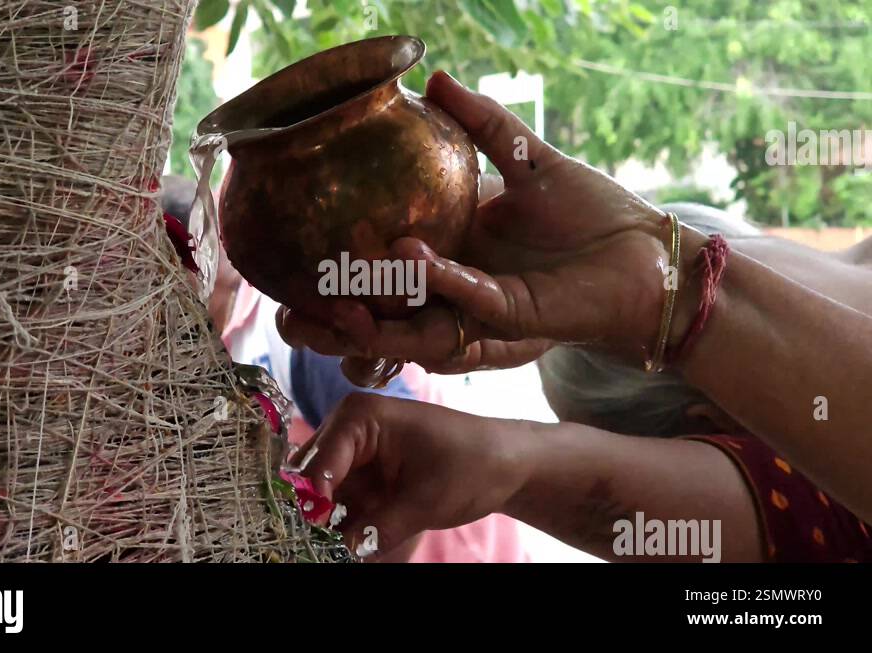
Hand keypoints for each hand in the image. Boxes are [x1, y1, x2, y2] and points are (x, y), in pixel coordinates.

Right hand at [277, 71, 708, 372]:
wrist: (646, 249)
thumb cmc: (592, 211)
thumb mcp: (527, 159)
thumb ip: (482, 124)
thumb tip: (434, 78)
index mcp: (451, 254)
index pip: (382, 272)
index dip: (340, 277)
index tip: (292, 270)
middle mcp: (457, 291)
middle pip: (385, 316)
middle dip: (337, 324)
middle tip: (289, 319)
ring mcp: (482, 308)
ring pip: (414, 329)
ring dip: (375, 322)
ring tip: (336, 305)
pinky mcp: (513, 317)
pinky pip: (469, 302)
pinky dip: (442, 282)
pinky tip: (415, 256)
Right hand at [292, 393, 536, 556]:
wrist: (506, 463)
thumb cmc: (471, 465)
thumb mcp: (424, 501)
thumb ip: (377, 529)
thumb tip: (337, 554)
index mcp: (358, 417)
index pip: (317, 463)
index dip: (311, 503)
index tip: (315, 538)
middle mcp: (346, 431)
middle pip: (310, 479)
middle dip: (313, 516)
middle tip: (317, 546)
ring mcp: (354, 455)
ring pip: (321, 498)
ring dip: (326, 526)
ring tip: (329, 547)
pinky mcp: (364, 478)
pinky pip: (340, 507)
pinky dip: (342, 528)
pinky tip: (346, 547)